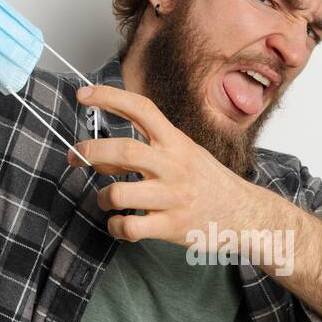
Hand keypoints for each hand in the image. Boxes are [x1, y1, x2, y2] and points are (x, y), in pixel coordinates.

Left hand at [68, 84, 259, 243]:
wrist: (246, 215)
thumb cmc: (206, 181)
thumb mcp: (182, 153)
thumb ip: (143, 151)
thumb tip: (97, 156)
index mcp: (176, 142)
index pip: (141, 109)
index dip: (109, 97)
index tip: (83, 94)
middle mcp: (174, 166)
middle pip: (125, 151)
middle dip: (91, 151)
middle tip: (75, 156)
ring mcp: (173, 197)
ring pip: (120, 193)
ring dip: (102, 196)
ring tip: (106, 199)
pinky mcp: (172, 227)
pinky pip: (130, 227)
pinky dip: (115, 226)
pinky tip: (120, 224)